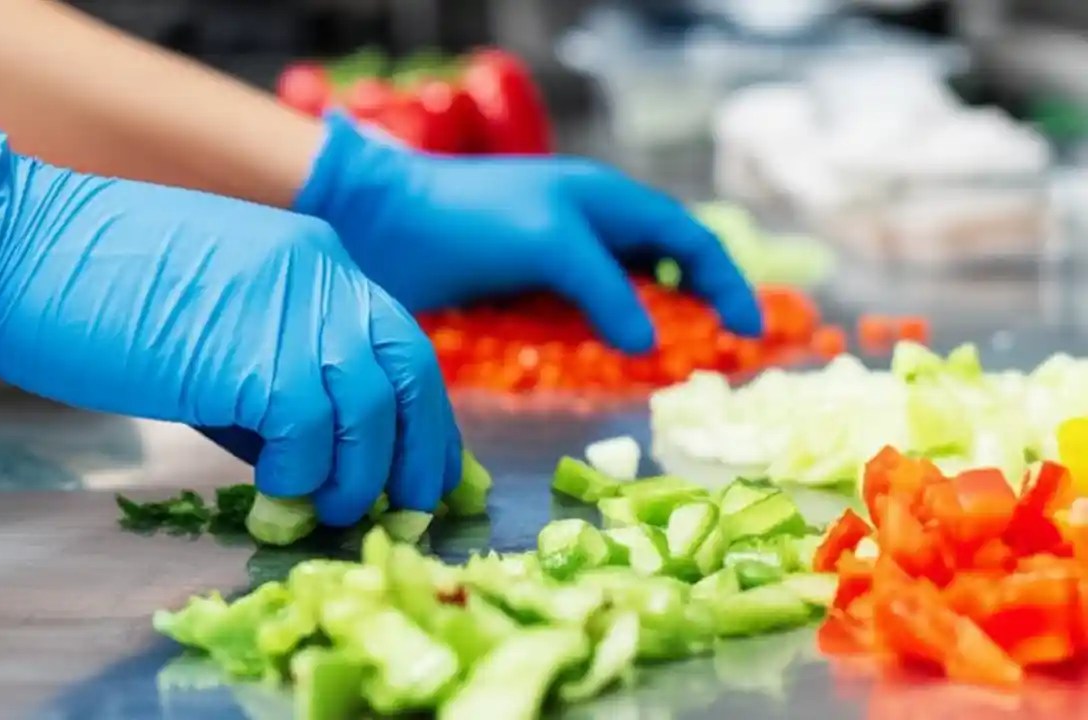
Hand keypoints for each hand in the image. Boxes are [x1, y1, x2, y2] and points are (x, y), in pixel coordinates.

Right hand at [0, 110, 460, 525]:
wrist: (15, 248)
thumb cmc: (92, 289)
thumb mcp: (210, 323)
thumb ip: (268, 376)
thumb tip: (312, 454)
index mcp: (314, 260)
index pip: (398, 341)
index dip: (417, 411)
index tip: (419, 464)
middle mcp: (319, 277)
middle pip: (409, 371)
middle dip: (420, 448)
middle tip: (409, 506)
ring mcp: (290, 311)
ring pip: (369, 410)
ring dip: (356, 474)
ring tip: (329, 508)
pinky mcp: (250, 356)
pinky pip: (309, 432)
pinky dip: (302, 473)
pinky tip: (276, 490)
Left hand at [295, 113, 760, 353]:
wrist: (383, 223)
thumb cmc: (470, 219)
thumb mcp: (552, 244)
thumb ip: (606, 291)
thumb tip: (651, 345)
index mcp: (605, 201)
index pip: (686, 239)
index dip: (724, 282)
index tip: (750, 332)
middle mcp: (587, 226)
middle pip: (661, 264)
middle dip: (694, 304)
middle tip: (716, 355)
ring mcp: (554, 258)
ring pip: (620, 293)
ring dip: (646, 326)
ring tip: (664, 369)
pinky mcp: (520, 289)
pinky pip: (576, 316)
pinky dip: (598, 340)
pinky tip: (599, 367)